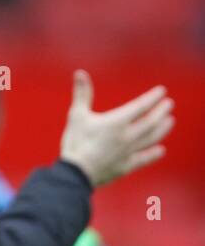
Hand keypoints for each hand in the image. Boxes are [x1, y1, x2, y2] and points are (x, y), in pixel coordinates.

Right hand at [59, 70, 173, 187]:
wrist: (76, 172)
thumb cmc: (76, 141)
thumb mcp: (76, 115)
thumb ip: (82, 93)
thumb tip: (80, 72)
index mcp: (117, 122)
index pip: (140, 106)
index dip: (152, 98)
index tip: (162, 91)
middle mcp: (127, 136)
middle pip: (150, 122)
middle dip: (161, 112)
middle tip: (169, 104)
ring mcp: (129, 151)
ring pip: (151, 138)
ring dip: (162, 129)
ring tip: (170, 121)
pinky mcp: (127, 165)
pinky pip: (144, 158)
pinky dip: (154, 153)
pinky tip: (161, 150)